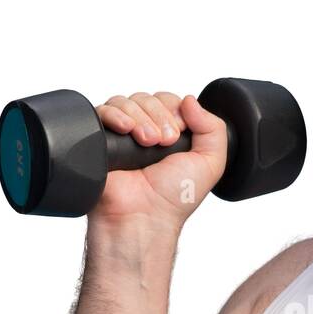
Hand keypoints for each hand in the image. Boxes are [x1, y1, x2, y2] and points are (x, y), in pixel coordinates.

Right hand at [88, 90, 228, 229]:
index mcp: (168, 134)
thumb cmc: (174, 198)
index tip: (178, 134)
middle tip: (163, 142)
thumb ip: (213, 128)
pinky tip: (126, 130)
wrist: (143, 215)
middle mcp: (144, 132)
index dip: (175, 110)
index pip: (169, 101)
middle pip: (148, 98)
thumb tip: (190, 99)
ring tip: (147, 143)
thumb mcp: (210, 163)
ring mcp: (120, 135)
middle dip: (158, 115)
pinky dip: (116, 115)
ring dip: (140, 117)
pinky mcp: (99, 139)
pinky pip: (102, 111)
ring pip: (126, 101)